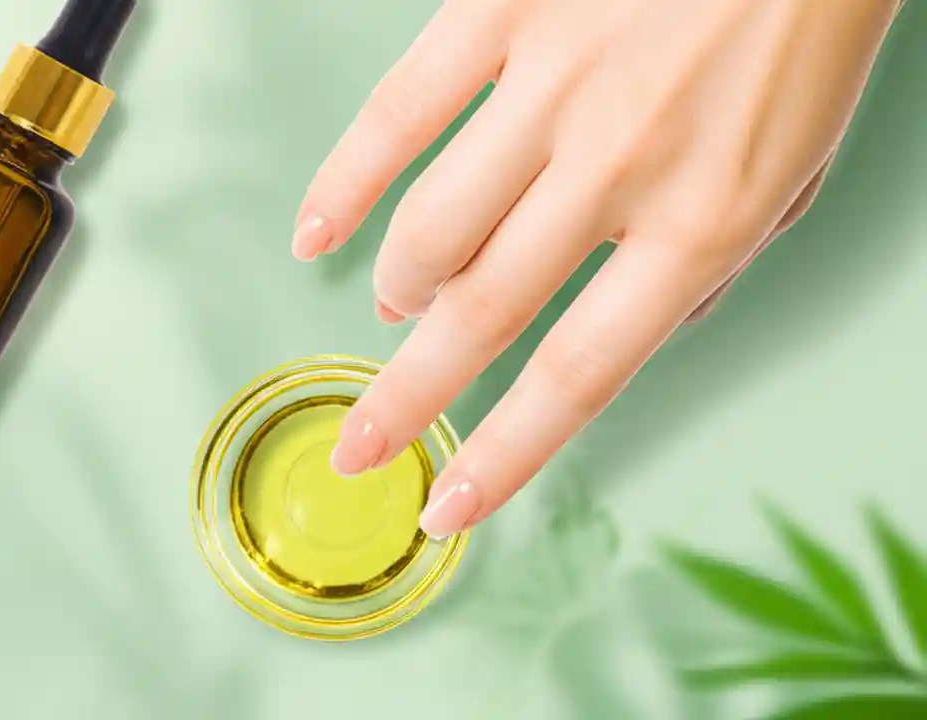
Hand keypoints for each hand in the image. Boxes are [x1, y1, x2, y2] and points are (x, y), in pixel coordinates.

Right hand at [294, 0, 900, 535]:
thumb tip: (620, 336)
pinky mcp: (502, 12)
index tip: (446, 507)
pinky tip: (315, 232)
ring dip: (402, 291)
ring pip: (433, 227)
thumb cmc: (802, 34)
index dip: (503, 455)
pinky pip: (397, 115)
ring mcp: (554, 86)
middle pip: (481, 316)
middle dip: (407, 400)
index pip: (577, 374)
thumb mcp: (792, 175)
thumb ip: (705, 268)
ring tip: (398, 308)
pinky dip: (344, 185)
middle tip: (360, 445)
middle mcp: (619, 164)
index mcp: (703, 220)